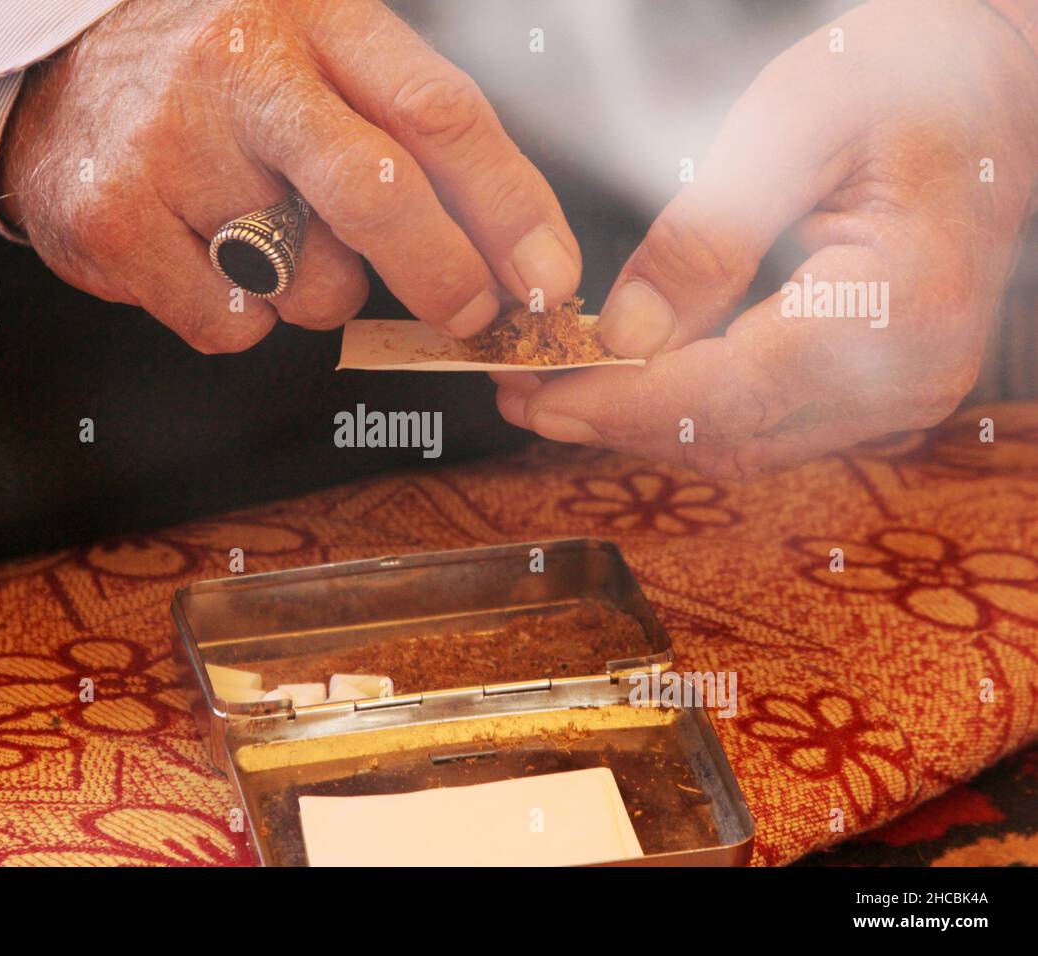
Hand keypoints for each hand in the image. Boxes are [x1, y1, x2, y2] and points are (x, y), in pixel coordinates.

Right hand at [0, 0, 579, 352]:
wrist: (55, 74)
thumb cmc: (218, 80)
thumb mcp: (316, 57)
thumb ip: (403, 131)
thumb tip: (507, 251)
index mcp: (314, 17)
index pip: (439, 110)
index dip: (510, 206)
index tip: (550, 273)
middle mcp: (242, 72)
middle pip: (379, 194)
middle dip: (443, 274)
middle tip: (467, 311)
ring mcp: (170, 148)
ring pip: (306, 283)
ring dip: (318, 291)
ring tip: (268, 237)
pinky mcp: (114, 224)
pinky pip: (230, 324)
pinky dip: (242, 317)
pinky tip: (207, 260)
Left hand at [496, 0, 1037, 477]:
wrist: (994, 84)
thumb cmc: (907, 79)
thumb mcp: (792, 125)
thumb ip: (705, 238)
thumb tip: (624, 337)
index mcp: (899, 303)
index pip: (727, 390)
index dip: (618, 401)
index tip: (534, 393)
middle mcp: (907, 375)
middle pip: (728, 436)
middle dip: (613, 421)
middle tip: (522, 394)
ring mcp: (899, 396)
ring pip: (742, 446)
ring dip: (643, 425)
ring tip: (557, 389)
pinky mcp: (878, 393)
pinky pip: (766, 428)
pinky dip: (689, 412)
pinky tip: (632, 381)